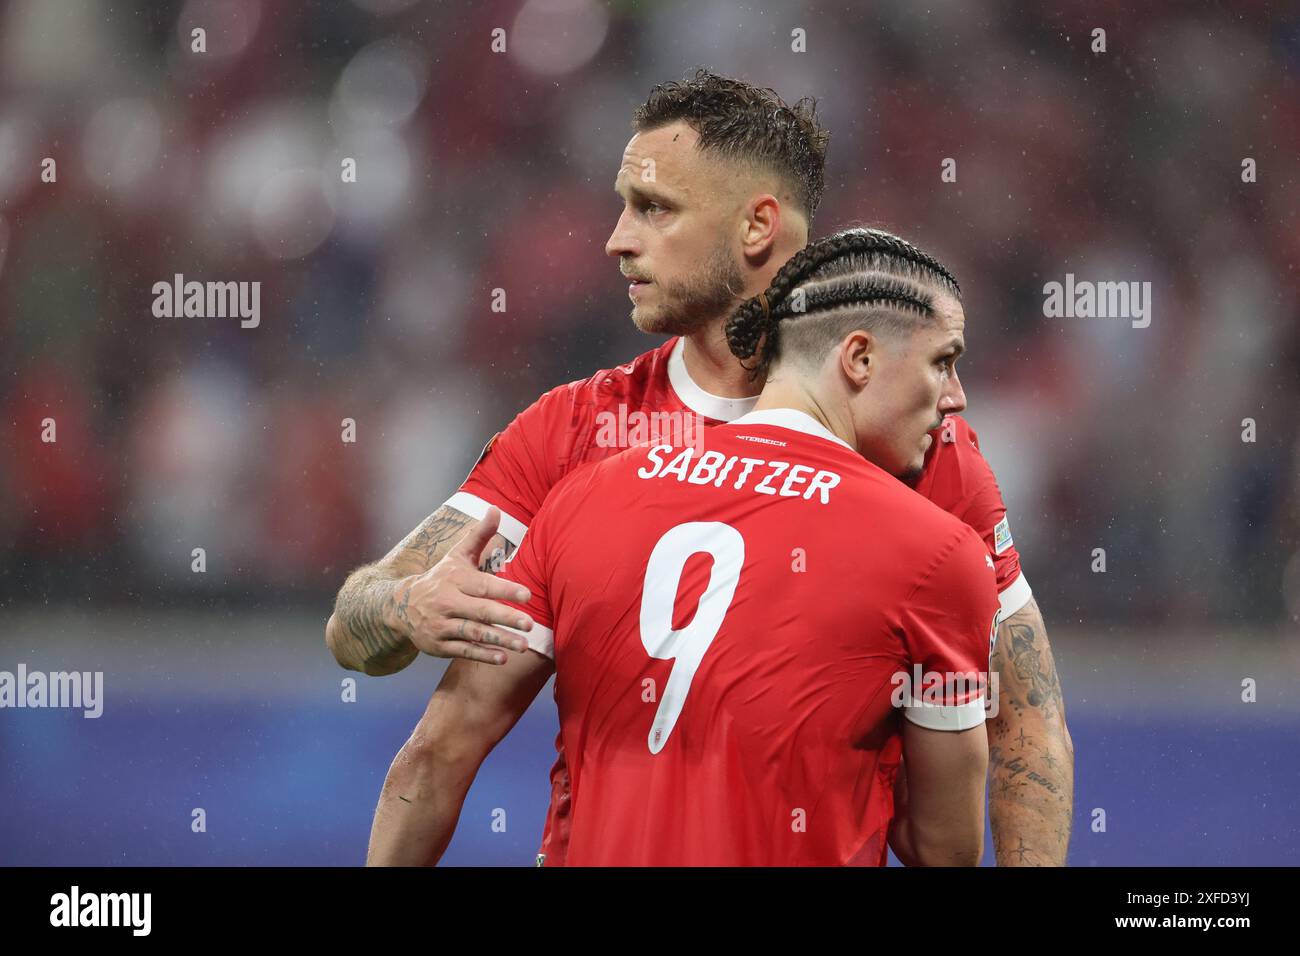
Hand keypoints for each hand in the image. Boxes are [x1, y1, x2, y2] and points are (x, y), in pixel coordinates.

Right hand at [390, 507, 534, 663]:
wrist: (401, 605)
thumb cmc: (442, 577)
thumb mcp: (457, 555)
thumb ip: (479, 535)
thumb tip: (496, 508)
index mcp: (455, 579)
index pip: (483, 585)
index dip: (505, 590)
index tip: (527, 595)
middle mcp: (447, 603)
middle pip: (480, 611)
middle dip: (506, 618)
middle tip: (530, 624)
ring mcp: (442, 626)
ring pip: (473, 634)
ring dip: (499, 640)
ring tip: (523, 645)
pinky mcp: (439, 645)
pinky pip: (463, 651)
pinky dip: (483, 655)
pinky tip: (503, 658)